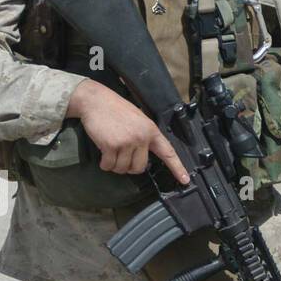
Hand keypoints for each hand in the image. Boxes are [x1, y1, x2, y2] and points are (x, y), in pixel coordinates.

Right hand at [68, 78, 189, 184]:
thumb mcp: (138, 119)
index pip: (168, 152)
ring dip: (115, 165)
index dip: (177, 168)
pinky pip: (109, 166)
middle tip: (121, 155)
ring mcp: (127, 142)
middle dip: (129, 166)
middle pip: (139, 168)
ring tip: (111, 150)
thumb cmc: (116, 109)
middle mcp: (141, 137)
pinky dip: (104, 164)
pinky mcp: (111, 146)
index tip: (185, 180)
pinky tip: (103, 153)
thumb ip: (144, 137)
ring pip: (123, 168)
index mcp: (151, 131)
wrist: (96, 100)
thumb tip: (143, 157)